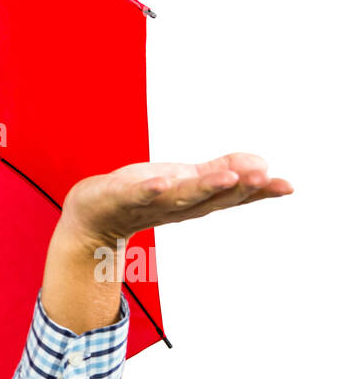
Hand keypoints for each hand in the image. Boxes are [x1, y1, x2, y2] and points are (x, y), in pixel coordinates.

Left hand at [59, 152, 293, 247]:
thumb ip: (219, 171)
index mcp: (194, 201)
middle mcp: (175, 206)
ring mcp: (148, 203)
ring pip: (180, 196)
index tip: (286, 187)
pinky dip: (148, 191)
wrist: (92, 214)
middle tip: (264, 178)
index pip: (231, 197)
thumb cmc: (141, 195)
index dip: (259, 193)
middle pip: (211, 198)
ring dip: (205, 188)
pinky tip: (160, 183)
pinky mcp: (120, 198)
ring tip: (229, 178)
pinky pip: (136, 195)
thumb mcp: (185, 181)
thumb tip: (260, 165)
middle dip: (238, 189)